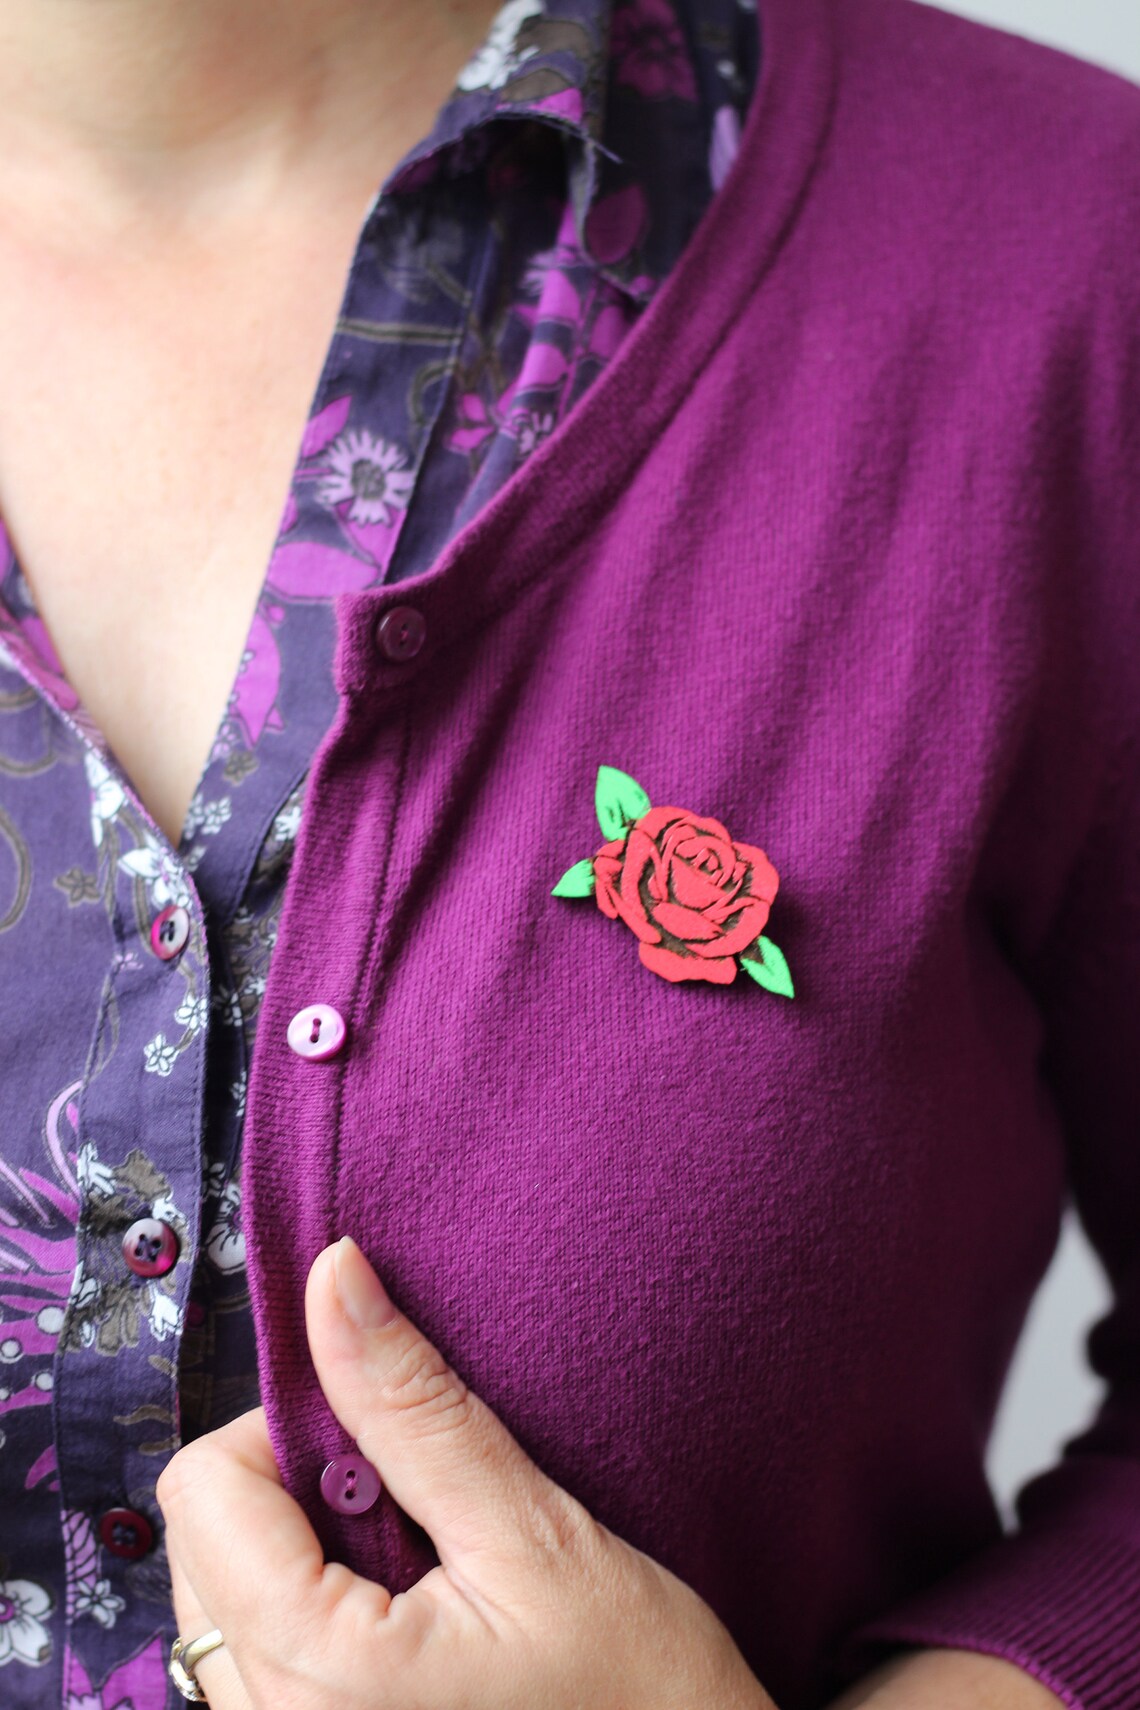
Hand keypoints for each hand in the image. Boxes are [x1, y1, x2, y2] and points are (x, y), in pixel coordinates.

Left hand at [158, 1236, 774, 1709]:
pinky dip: (312, 1604)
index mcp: (313, 1676)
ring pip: (222, 1590)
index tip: (395, 1447)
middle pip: (204, 1534)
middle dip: (297, 1487)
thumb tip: (334, 1278)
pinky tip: (409, 1615)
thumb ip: (412, 1404)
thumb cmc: (636, 1690)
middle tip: (418, 1511)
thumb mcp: (531, 1531)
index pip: (207, 1486)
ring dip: (303, 1547)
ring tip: (422, 1570)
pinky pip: (254, 1652)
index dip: (301, 1430)